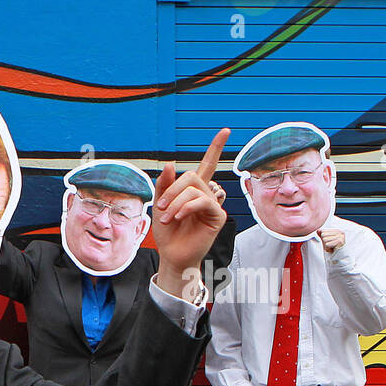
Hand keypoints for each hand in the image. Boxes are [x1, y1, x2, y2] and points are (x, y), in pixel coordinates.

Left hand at [153, 128, 229, 298]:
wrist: (172, 254)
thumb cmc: (167, 232)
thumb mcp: (160, 205)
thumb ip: (164, 185)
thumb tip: (171, 164)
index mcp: (193, 190)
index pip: (207, 164)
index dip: (216, 148)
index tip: (225, 131)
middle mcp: (206, 194)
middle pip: (192, 176)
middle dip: (172, 190)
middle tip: (161, 207)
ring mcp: (213, 204)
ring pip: (195, 189)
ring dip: (176, 202)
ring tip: (167, 217)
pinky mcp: (217, 216)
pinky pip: (203, 201)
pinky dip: (186, 207)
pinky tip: (177, 217)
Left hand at [318, 228, 345, 253]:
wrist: (337, 255)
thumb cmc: (332, 247)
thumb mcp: (325, 240)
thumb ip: (322, 234)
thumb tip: (318, 230)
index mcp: (337, 231)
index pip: (323, 231)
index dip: (323, 237)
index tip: (329, 241)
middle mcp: (339, 232)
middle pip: (323, 235)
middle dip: (325, 241)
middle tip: (330, 245)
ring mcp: (340, 236)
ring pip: (325, 239)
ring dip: (326, 245)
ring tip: (331, 247)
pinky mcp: (339, 241)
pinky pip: (327, 244)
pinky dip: (328, 248)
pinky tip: (332, 248)